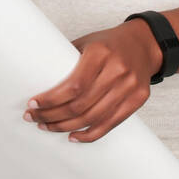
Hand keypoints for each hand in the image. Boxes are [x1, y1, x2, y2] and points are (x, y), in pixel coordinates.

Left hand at [23, 20, 160, 142]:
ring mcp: (130, 86)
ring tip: (47, 126)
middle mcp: (117, 70)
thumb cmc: (109, 43)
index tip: (33, 104)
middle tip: (33, 118)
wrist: (145, 44)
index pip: (73, 86)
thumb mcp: (87, 42)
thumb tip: (36, 76)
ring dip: (66, 127)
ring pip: (93, 118)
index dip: (51, 99)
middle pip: (80, 105)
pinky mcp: (138, 99)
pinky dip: (90, 134)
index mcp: (100, 53)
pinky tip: (72, 136)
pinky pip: (110, 123)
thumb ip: (66, 59)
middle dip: (52, 115)